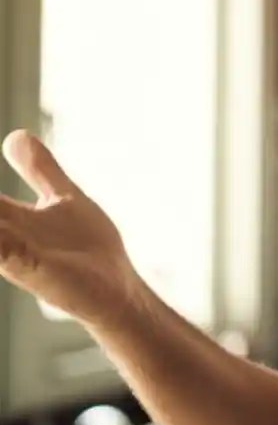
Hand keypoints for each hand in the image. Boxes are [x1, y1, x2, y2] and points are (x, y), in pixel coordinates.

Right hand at [0, 129, 142, 330]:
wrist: (119, 288)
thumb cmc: (88, 250)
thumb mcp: (62, 197)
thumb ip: (39, 169)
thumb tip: (16, 135)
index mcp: (8, 218)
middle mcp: (5, 235)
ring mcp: (17, 253)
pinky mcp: (37, 269)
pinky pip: (8, 252)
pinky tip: (0, 231)